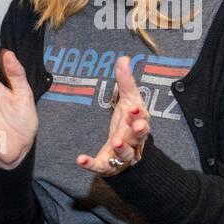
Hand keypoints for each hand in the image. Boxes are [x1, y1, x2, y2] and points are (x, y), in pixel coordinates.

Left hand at [77, 56, 148, 174]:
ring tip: (115, 142)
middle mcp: (134, 140)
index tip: (135, 107)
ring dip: (122, 148)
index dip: (139, 114)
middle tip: (134, 127)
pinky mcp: (108, 165)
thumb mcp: (128, 100)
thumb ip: (125, 81)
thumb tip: (124, 58)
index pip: (142, 118)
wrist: (123, 149)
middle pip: (138, 137)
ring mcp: (122, 155)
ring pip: (125, 154)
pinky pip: (101, 166)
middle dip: (137, 132)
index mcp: (139, 123)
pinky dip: (91, 164)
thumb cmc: (127, 122)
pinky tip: (80, 159)